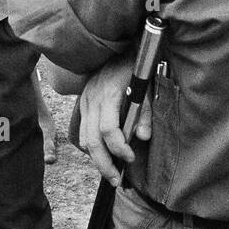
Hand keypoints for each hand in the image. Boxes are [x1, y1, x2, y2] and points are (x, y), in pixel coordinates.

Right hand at [78, 54, 151, 183]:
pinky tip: (103, 154)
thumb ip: (143, 112)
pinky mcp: (83, 103)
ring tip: (111, 172)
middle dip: (104, 164)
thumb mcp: (145, 87)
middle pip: (92, 140)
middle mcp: (92, 100)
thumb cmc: (135, 67)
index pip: (108, 129)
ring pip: (84, 138)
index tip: (131, 158)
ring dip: (96, 158)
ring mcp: (85, 101)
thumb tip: (142, 138)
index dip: (119, 148)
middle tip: (117, 180)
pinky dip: (91, 146)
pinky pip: (83, 131)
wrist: (119, 47)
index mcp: (108, 95)